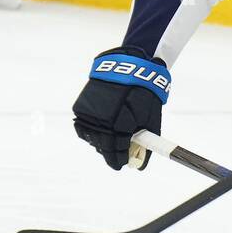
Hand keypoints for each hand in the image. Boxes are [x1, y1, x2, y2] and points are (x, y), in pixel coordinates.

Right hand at [72, 48, 170, 169]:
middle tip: (117, 156)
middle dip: (111, 154)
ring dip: (101, 143)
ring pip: (92, 138)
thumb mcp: (150, 120)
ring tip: (111, 142)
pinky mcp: (81, 106)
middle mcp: (101, 121)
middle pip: (102, 147)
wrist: (129, 67)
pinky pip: (84, 126)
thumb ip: (145, 143)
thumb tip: (141, 164)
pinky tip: (102, 130)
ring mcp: (89, 114)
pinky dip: (92, 132)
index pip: (116, 151)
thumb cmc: (144, 94)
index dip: (119, 160)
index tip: (122, 165)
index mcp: (119, 126)